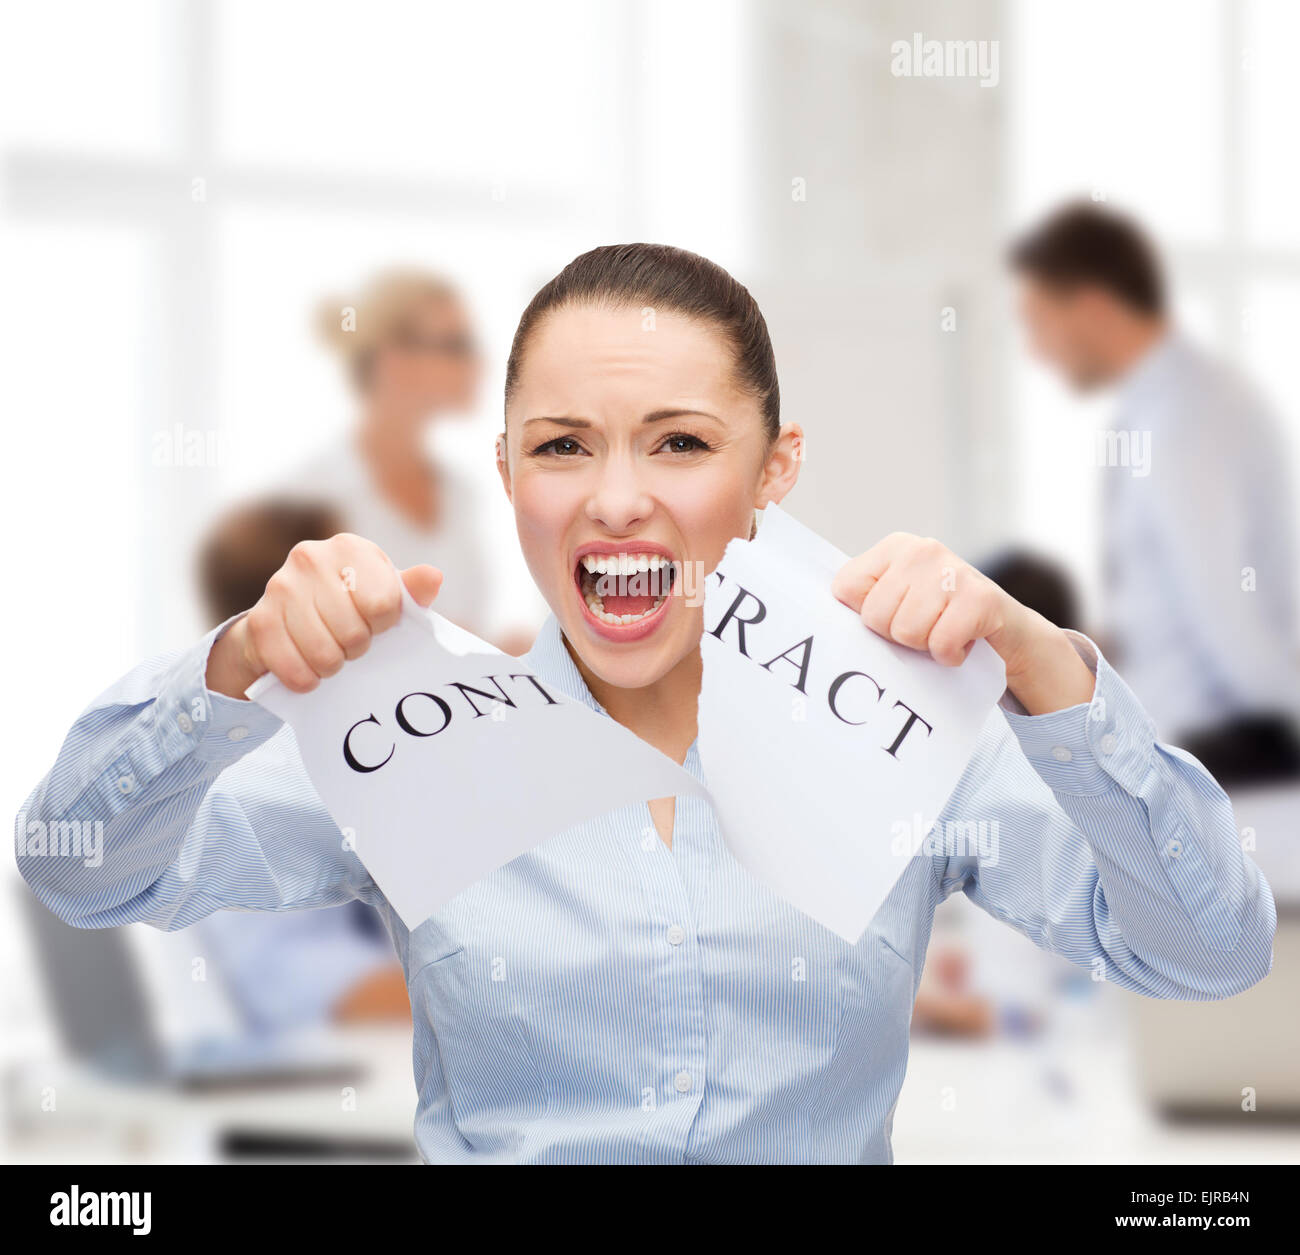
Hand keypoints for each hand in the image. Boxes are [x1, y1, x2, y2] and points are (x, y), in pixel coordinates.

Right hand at [206, 533, 441, 698]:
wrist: (284, 620)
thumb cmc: (348, 606)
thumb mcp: (384, 594)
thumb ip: (411, 591)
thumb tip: (433, 577)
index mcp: (350, 548)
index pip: (385, 604)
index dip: (385, 626)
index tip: (376, 623)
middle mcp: (311, 557)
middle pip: (355, 633)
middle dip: (357, 649)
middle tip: (349, 643)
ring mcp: (279, 586)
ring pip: (325, 655)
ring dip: (332, 666)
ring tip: (330, 654)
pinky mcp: (258, 621)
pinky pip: (295, 671)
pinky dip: (306, 681)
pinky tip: (307, 668)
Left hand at [831, 533, 1093, 714]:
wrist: (1004, 631)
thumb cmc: (939, 619)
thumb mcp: (898, 600)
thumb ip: (863, 601)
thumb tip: (814, 623)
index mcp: (892, 548)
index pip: (845, 590)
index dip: (865, 616)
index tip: (893, 616)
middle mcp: (921, 550)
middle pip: (874, 617)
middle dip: (897, 635)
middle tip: (925, 627)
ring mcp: (952, 569)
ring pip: (906, 632)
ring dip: (926, 646)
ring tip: (943, 631)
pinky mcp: (980, 597)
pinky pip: (941, 643)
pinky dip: (950, 655)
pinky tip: (962, 643)